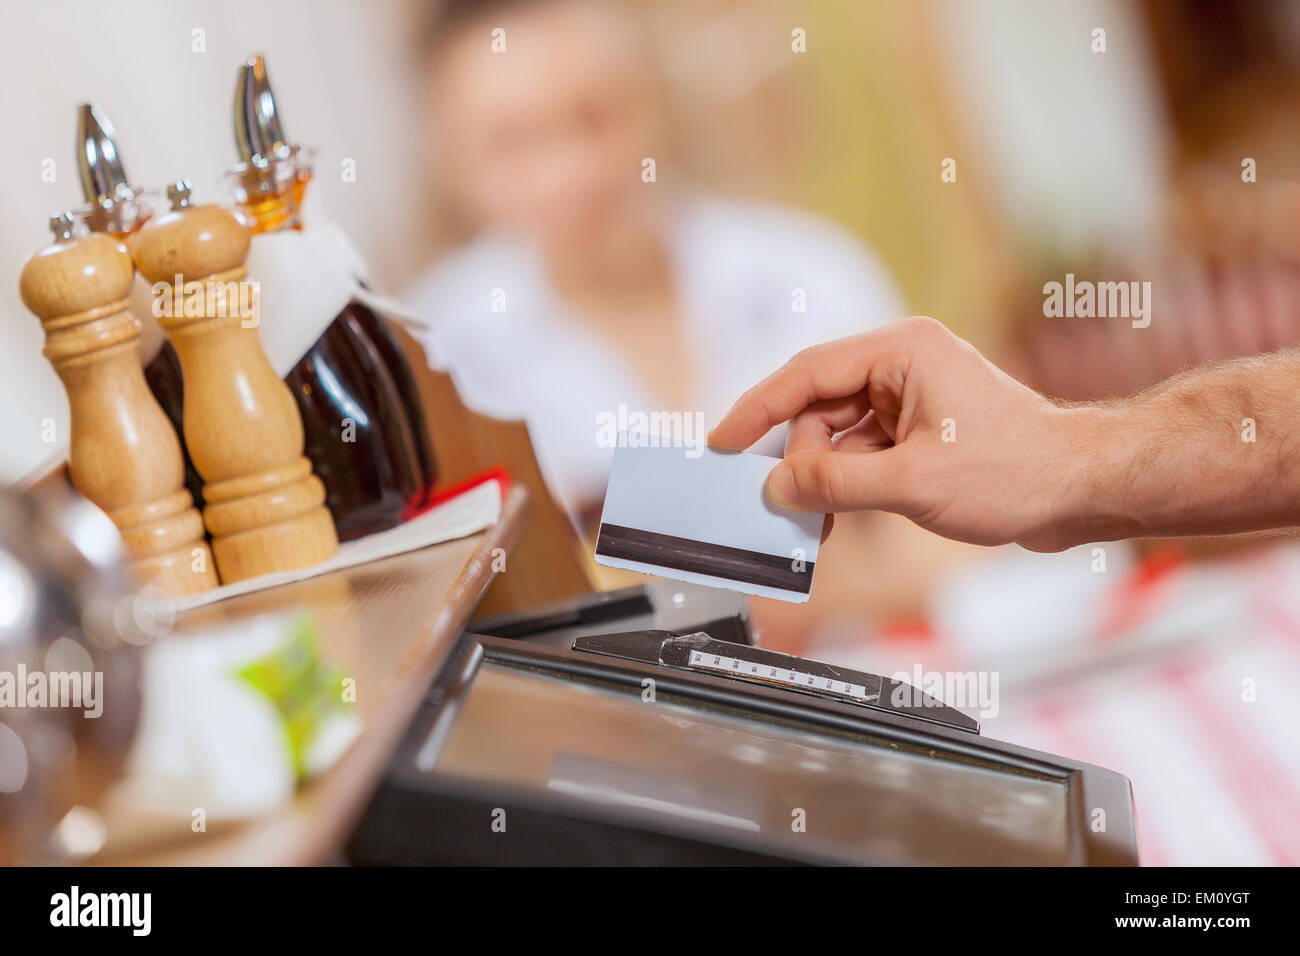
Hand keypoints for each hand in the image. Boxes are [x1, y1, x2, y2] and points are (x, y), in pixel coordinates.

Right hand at [708, 316, 1097, 550]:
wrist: (1081, 490)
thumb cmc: (1017, 470)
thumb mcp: (912, 483)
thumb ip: (835, 484)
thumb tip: (778, 487)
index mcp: (903, 352)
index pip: (806, 373)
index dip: (757, 408)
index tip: (722, 439)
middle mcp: (903, 365)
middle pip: (818, 407)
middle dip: (799, 459)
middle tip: (785, 505)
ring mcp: (911, 398)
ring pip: (837, 434)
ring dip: (823, 478)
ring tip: (817, 522)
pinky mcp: (919, 429)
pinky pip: (861, 452)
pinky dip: (845, 483)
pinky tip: (838, 517)